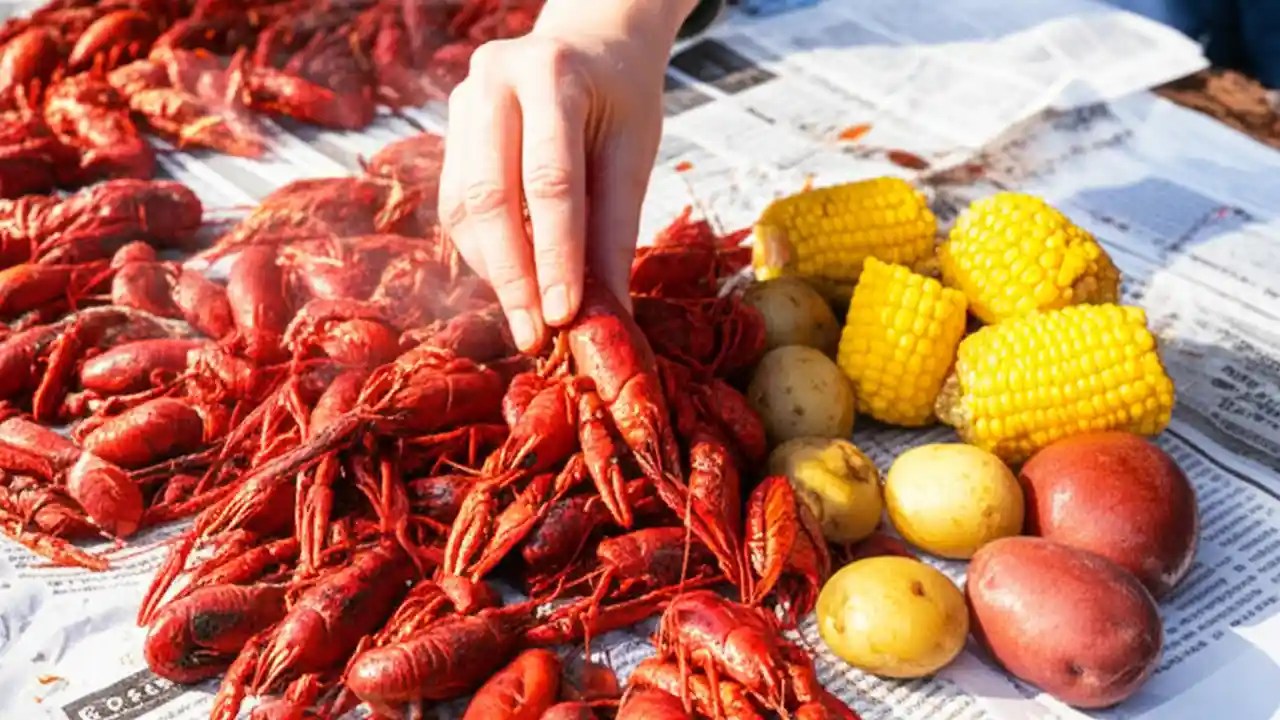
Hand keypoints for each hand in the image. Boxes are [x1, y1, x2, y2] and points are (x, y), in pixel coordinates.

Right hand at [438, 1, 693, 351]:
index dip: (555, 254)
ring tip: (529, 319)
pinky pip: (457, 207)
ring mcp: (461, 104)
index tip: (564, 316)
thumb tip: (607, 315)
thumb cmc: (619, 96)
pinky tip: (514, 283)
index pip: (549, 180)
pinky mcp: (449, 133)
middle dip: (513, 276)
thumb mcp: (633, 152)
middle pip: (489, 195)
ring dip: (496, 273)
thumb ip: (615, 230)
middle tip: (534, 336)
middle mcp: (492, 81)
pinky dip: (487, 254)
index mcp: (550, 72)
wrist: (588, 42)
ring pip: (464, 207)